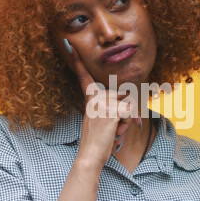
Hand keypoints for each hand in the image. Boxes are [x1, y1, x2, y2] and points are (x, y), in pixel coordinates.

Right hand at [62, 38, 140, 164]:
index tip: (69, 44)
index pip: (83, 76)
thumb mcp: (101, 120)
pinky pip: (130, 113)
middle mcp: (94, 98)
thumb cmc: (97, 141)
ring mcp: (102, 104)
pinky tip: (116, 132)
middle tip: (113, 128)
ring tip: (113, 131)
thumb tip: (130, 103)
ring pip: (128, 105)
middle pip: (121, 95)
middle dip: (125, 111)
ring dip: (126, 120)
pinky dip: (128, 124)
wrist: (90, 156)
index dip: (77, 61)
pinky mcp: (111, 111)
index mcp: (90, 99)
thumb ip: (110, 108)